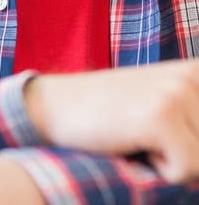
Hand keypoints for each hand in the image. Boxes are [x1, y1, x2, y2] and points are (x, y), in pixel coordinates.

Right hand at [24, 58, 198, 182]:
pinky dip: (157, 170)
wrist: (58, 106)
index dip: (187, 144)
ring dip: (171, 161)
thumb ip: (192, 117)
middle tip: (145, 132)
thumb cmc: (110, 112)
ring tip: (138, 134)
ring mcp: (176, 93)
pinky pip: (184, 171)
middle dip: (181, 152)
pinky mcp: (161, 117)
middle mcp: (192, 76)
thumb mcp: (162, 102)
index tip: (158, 127)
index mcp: (196, 71)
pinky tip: (130, 140)